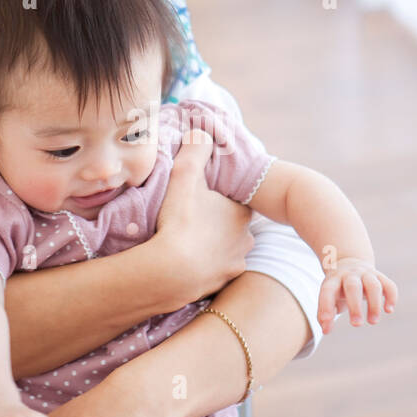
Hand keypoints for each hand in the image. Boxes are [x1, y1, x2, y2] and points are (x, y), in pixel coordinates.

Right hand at [154, 129, 253, 307]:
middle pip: (233, 227)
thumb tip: (201, 132)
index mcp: (241, 213)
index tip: (202, 200)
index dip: (221, 200)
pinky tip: (186, 263)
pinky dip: (204, 268)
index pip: (238, 202)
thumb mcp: (185, 177)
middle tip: (191, 221)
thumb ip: (195, 151)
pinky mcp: (221, 285)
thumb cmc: (180, 221)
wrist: (171, 271)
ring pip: (226, 251)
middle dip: (217, 224)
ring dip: (211, 248)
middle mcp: (246, 240)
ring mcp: (235, 265)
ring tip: (186, 243)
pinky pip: (214, 272)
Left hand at [318, 257, 397, 333]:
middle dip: (355, 306)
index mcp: (333, 280)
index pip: (327, 291)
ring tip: (373, 322)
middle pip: (353, 287)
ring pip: (373, 286)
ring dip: (374, 304)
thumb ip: (325, 314)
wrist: (350, 261)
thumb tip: (326, 331)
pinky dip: (391, 297)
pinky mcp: (380, 277)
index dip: (326, 306)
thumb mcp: (329, 297)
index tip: (326, 321)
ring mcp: (366, 274)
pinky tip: (389, 310)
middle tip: (356, 324)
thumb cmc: (338, 288)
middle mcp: (350, 275)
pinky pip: (389, 285)